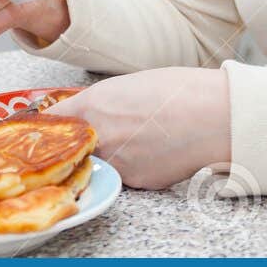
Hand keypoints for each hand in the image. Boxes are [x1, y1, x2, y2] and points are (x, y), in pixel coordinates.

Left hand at [46, 67, 230, 189]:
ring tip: (134, 137)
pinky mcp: (135, 182)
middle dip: (77, 141)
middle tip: (93, 132)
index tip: (50, 126)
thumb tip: (93, 112)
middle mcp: (98, 137)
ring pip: (97, 162)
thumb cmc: (181, 91)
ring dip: (104, 154)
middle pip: (71, 146)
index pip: (52, 120)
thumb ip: (102, 102)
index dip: (51, 124)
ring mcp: (116, 163)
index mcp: (93, 105)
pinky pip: (122, 174)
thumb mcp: (130, 84)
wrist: (216, 117)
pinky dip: (129, 165)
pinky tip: (150, 149)